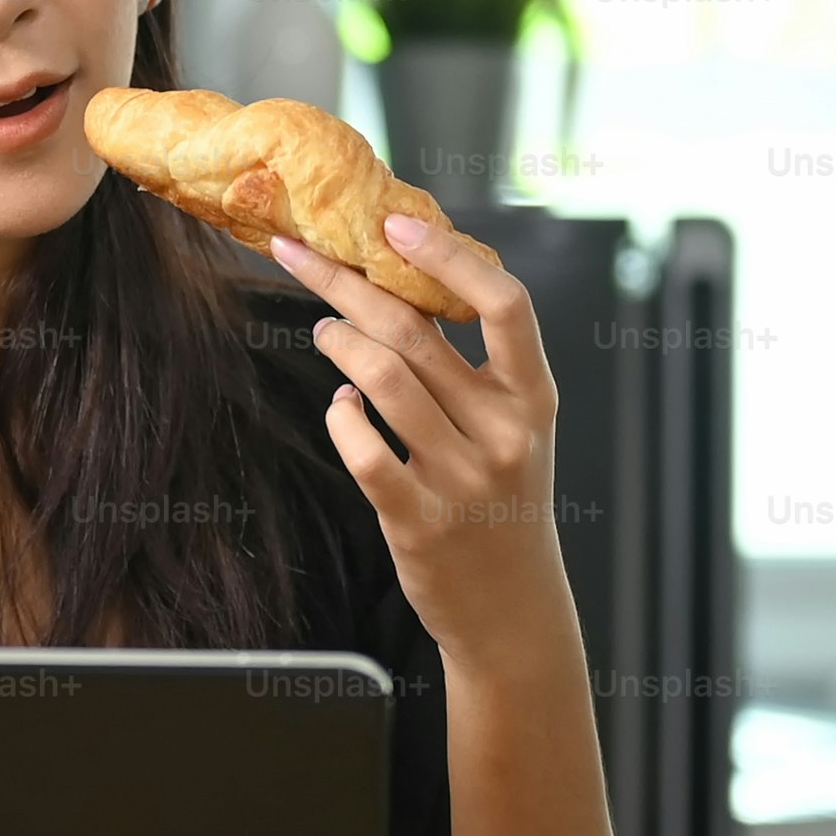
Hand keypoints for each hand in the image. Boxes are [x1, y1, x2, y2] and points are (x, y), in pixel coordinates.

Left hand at [267, 213, 576, 672]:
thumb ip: (475, 368)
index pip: (505, 304)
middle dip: (346, 282)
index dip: (448, 255)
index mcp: (533, 399)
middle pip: (416, 330)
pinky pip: (361, 448)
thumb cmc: (503, 505)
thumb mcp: (514, 432)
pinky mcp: (418, 520)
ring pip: (380, 379)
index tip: (394, 224)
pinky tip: (342, 406)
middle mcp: (503, 433)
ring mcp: (461, 478)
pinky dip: (341, 415)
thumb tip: (406, 281)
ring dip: (337, 344)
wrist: (514, 611)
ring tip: (326, 333)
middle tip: (302, 255)